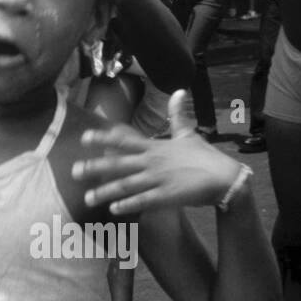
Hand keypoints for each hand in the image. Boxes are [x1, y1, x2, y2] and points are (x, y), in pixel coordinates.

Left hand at [72, 90, 243, 214]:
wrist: (226, 177)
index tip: (84, 138)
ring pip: (127, 185)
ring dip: (106, 192)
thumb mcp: (188, 133)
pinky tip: (114, 210)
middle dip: (95, 167)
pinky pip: (145, 201)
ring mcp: (160, 179)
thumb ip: (178, 114)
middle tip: (73, 172)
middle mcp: (153, 161)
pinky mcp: (169, 196)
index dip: (103, 138)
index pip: (124, 140)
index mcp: (155, 147)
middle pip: (118, 163)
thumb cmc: (205, 156)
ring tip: (88, 199)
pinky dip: (129, 205)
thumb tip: (179, 90)